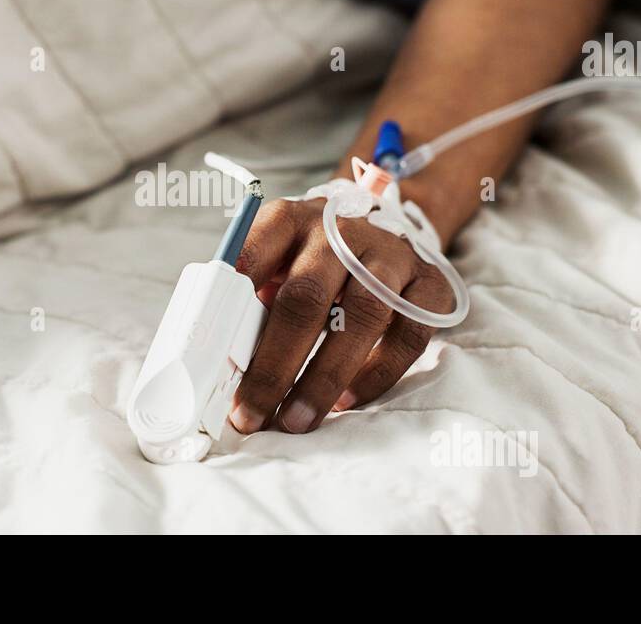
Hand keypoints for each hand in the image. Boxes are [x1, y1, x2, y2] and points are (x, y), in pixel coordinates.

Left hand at [229, 196, 451, 433]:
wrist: (384, 231)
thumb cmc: (312, 261)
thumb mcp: (275, 261)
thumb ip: (249, 298)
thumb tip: (218, 361)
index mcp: (289, 221)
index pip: (253, 251)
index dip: (231, 299)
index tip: (211, 350)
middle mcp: (340, 232)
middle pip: (305, 297)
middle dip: (274, 364)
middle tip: (251, 412)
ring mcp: (390, 255)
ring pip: (363, 317)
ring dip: (325, 377)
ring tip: (297, 419)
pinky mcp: (429, 284)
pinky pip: (409, 335)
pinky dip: (377, 375)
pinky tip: (347, 400)